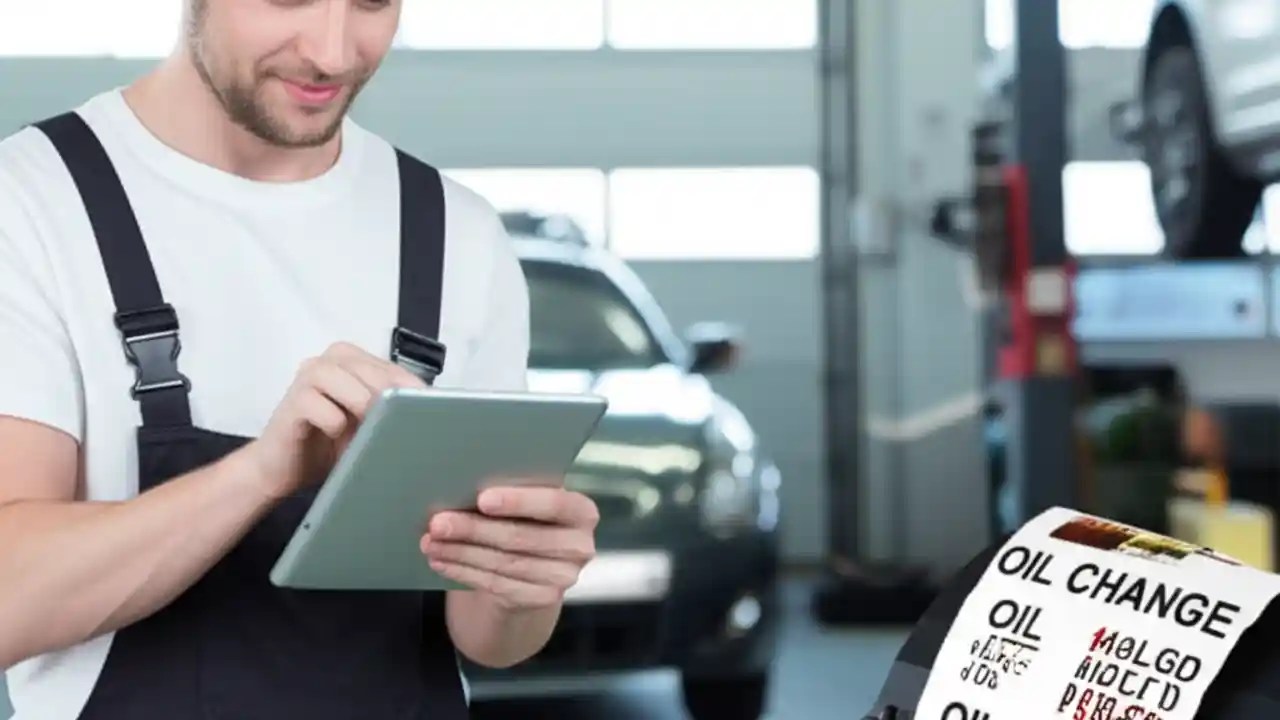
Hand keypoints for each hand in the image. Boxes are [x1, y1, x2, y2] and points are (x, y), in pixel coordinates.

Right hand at [239, 342, 426, 500]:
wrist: (281, 468)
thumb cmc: (329, 445)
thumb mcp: (368, 425)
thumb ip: (390, 411)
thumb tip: (426, 417)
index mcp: (353, 360)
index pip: (394, 370)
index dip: (413, 392)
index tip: (431, 413)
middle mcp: (331, 361)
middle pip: (374, 373)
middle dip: (390, 401)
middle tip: (400, 426)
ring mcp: (308, 377)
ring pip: (349, 383)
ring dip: (363, 409)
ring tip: (368, 432)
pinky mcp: (292, 401)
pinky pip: (323, 409)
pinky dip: (335, 426)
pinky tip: (334, 438)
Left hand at [421, 486, 599, 610]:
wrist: (535, 568)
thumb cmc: (527, 520)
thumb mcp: (529, 504)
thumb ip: (511, 495)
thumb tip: (462, 487)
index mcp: (582, 512)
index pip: (555, 504)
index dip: (519, 501)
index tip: (482, 498)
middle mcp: (580, 546)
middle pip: (520, 537)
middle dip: (473, 529)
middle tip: (438, 522)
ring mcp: (563, 578)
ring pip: (503, 562)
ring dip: (461, 552)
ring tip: (430, 542)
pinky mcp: (542, 600)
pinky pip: (496, 584)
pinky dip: (463, 571)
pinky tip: (441, 561)